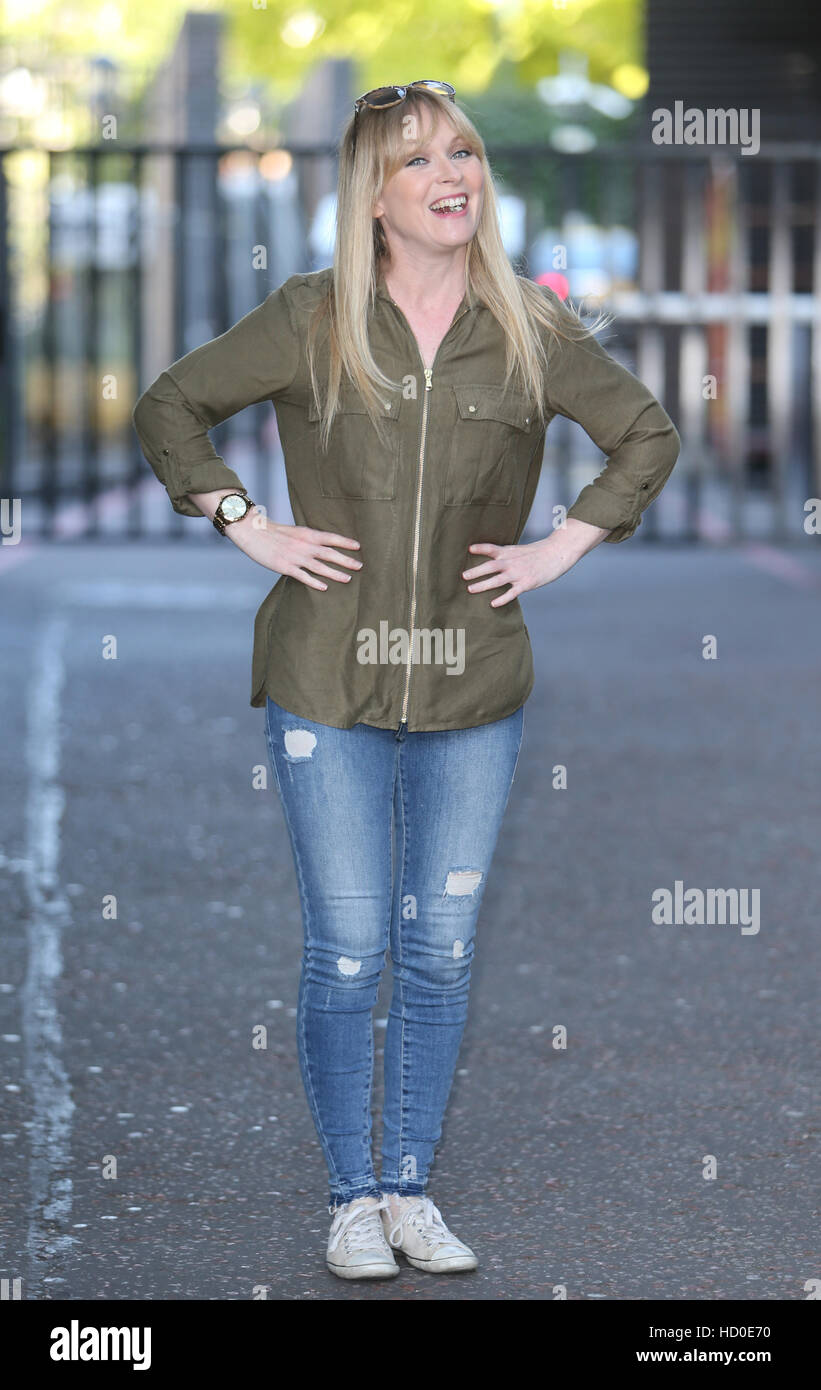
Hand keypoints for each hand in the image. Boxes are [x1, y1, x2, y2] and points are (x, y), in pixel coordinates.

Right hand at [228, 514, 362, 589]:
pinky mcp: (284, 566)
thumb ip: (307, 538)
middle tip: (360, 566)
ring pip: (320, 566)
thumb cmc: (272, 532)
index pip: (330, 537)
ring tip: (348, 579)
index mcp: (306, 533)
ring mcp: (295, 556)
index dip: (345, 542)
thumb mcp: (293, 531)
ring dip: (335, 573)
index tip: (359, 546)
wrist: (251, 531)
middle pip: (329, 553)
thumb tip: (321, 545)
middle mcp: (303, 544)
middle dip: (346, 560)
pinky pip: (303, 576)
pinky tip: (324, 588)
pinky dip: (314, 582)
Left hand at [462, 519, 610, 606]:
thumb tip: (492, 558)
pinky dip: (502, 598)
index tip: (469, 549)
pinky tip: (493, 604)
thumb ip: (506, 554)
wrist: (558, 553)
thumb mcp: (520, 549)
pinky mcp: (527, 583)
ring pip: (497, 580)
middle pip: (490, 566)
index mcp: (509, 552)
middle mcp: (512, 562)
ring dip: (483, 585)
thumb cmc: (538, 552)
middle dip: (476, 571)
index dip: (480, 548)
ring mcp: (519, 573)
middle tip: (463, 576)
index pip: (492, 548)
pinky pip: (512, 593)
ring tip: (470, 589)